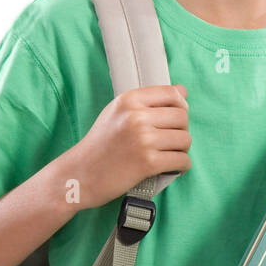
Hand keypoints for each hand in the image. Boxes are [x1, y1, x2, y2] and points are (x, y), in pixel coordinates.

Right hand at [63, 83, 190, 209]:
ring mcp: (143, 139)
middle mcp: (136, 117)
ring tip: (167, 154)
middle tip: (169, 142)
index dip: (180, 107)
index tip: (176, 119)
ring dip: (181, 150)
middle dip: (180, 131)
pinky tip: (170, 167)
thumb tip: (182, 90)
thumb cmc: (101, 144)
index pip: (172, 94)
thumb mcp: (117, 113)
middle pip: (182, 117)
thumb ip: (148, 101)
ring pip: (185, 139)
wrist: (79, 175)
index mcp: (128, 100)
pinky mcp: (148, 162)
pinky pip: (183, 160)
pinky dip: (181, 166)